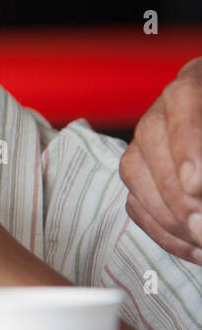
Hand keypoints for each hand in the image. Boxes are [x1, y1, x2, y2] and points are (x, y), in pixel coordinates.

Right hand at [119, 58, 201, 263]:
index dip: (188, 141)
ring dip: (170, 217)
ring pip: (134, 171)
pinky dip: (163, 232)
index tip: (198, 185)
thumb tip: (200, 189)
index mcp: (199, 81)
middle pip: (152, 139)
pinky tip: (195, 248)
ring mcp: (146, 139)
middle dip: (178, 194)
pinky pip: (134, 202)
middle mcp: (165, 107)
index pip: (185, 98)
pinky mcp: (139, 173)